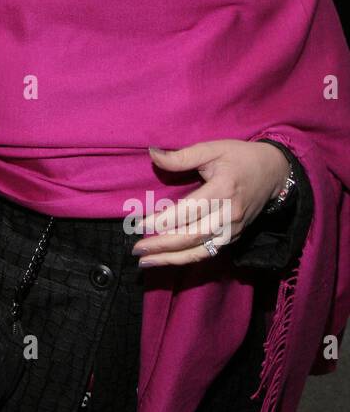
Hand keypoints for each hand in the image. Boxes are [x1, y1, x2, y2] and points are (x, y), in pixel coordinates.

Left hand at [131, 139, 290, 266]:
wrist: (275, 172)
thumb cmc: (240, 157)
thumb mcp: (212, 149)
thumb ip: (181, 156)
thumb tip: (152, 154)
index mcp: (222, 190)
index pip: (188, 212)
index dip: (162, 221)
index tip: (139, 225)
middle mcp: (228, 214)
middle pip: (191, 236)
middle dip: (162, 246)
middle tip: (137, 250)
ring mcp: (233, 229)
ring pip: (200, 251)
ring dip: (172, 259)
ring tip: (147, 262)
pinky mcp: (235, 237)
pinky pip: (209, 252)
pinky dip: (188, 258)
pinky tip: (169, 260)